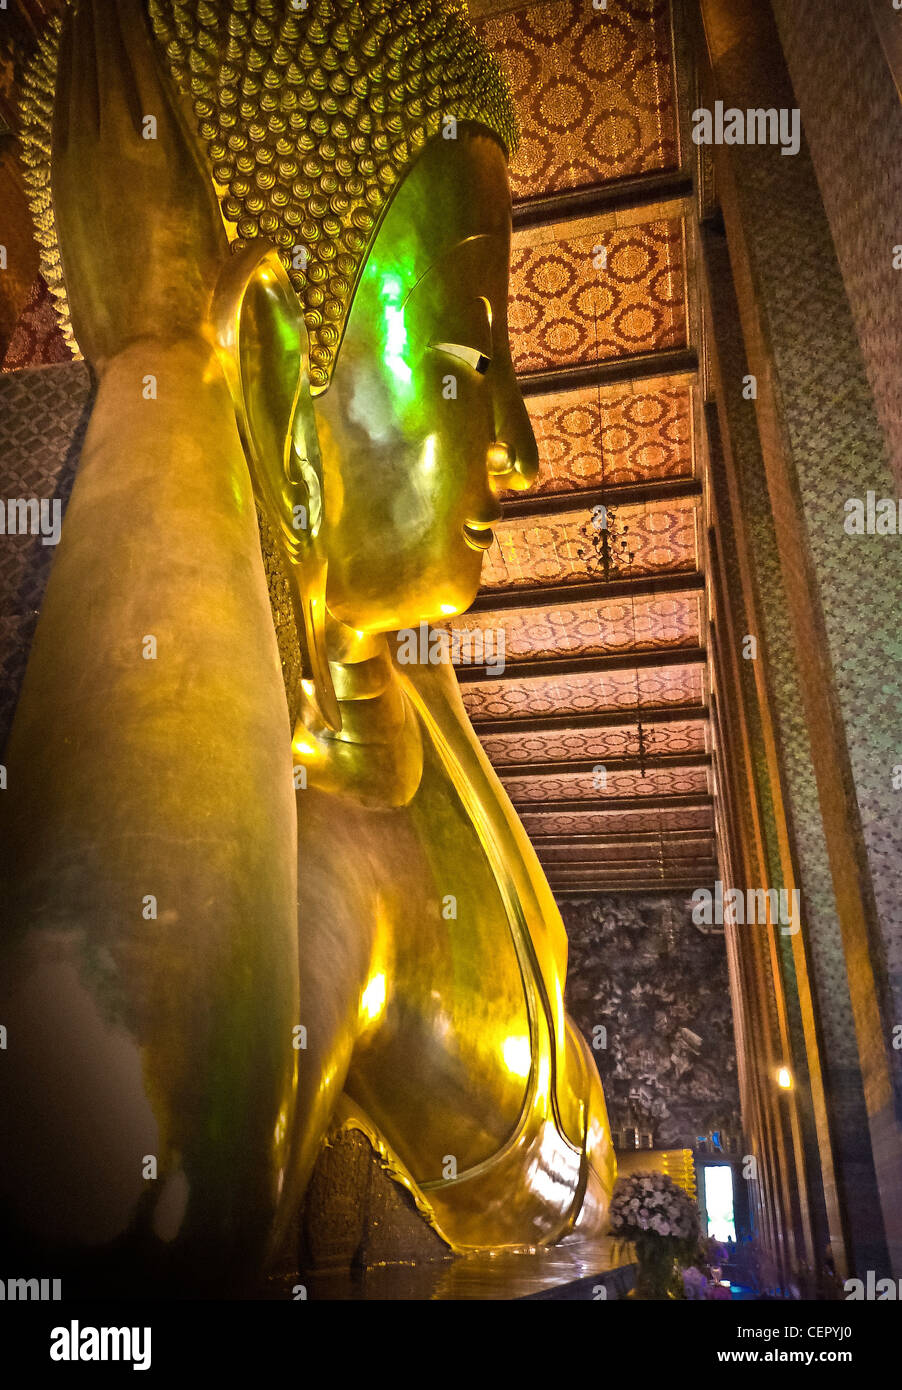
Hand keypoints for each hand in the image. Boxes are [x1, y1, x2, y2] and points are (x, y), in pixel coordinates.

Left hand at [51, 0, 226, 365]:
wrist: (154, 354)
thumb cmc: (201, 323)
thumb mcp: (231, 281)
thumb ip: (246, 255)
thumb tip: (268, 245)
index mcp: (181, 167)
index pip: (152, 79)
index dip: (138, 36)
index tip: (131, 9)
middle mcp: (136, 157)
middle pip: (115, 70)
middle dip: (108, 28)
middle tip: (103, 0)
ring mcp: (94, 171)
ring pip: (82, 86)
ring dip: (82, 46)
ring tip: (81, 15)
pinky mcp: (67, 193)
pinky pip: (61, 118)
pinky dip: (63, 84)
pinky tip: (64, 64)